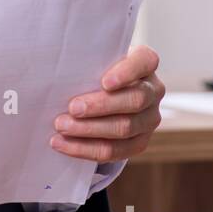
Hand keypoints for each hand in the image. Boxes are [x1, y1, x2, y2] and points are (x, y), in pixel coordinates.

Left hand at [49, 45, 164, 163]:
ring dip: (89, 130)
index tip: (105, 82)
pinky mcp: (139, 142)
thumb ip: (85, 62)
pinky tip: (62, 144)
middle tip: (73, 108)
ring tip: (61, 126)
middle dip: (101, 106)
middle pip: (134, 100)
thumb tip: (59, 71)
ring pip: (124, 128)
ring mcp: (150, 119)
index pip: (145, 62)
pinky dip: (85, 149)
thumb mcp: (93, 60)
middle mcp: (153, 91)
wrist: (99, 96)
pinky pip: (114, 151)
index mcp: (145, 64)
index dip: (127, 73)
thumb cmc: (93, 71)